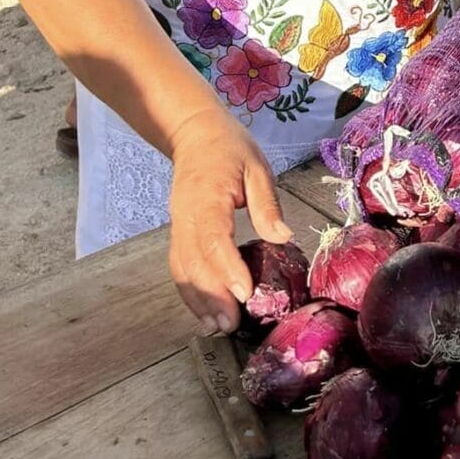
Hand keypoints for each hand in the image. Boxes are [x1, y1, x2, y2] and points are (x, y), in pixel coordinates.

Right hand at [167, 108, 291, 334]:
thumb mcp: (256, 167)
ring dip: (197, 299)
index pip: (214, 239)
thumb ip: (266, 203)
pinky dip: (189, 290)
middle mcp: (186, 216)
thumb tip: (282, 237)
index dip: (227, 269)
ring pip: (181, 268)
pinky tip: (204, 309)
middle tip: (232, 324)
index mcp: (208, 198)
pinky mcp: (177, 231)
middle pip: (193, 262)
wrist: (194, 132)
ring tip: (217, 325)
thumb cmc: (230, 148)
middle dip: (211, 295)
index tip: (245, 293)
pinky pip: (179, 265)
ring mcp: (177, 225)